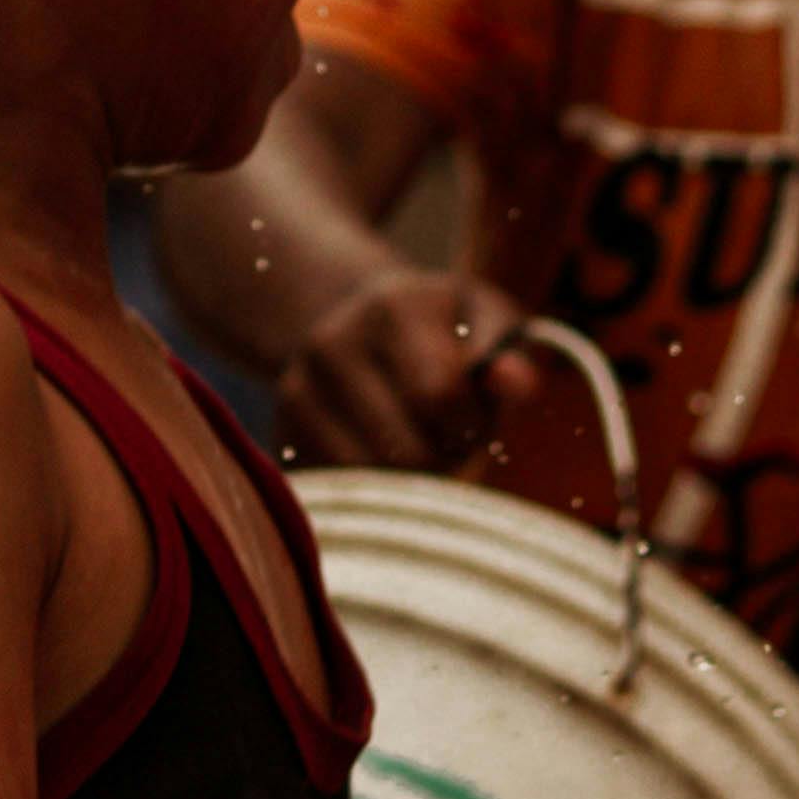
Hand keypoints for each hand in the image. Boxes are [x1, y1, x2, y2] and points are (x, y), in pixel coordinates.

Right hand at [274, 262, 538, 469]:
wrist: (359, 325)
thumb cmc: (445, 333)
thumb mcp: (487, 323)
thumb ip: (513, 352)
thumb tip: (517, 383)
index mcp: (393, 306)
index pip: (441, 395)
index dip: (471, 421)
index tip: (474, 413)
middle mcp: (332, 342)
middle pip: (407, 449)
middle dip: (445, 455)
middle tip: (449, 436)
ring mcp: (296, 390)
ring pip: (372, 479)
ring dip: (413, 481)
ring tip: (419, 444)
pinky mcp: (280, 434)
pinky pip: (342, 492)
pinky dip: (375, 490)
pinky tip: (384, 457)